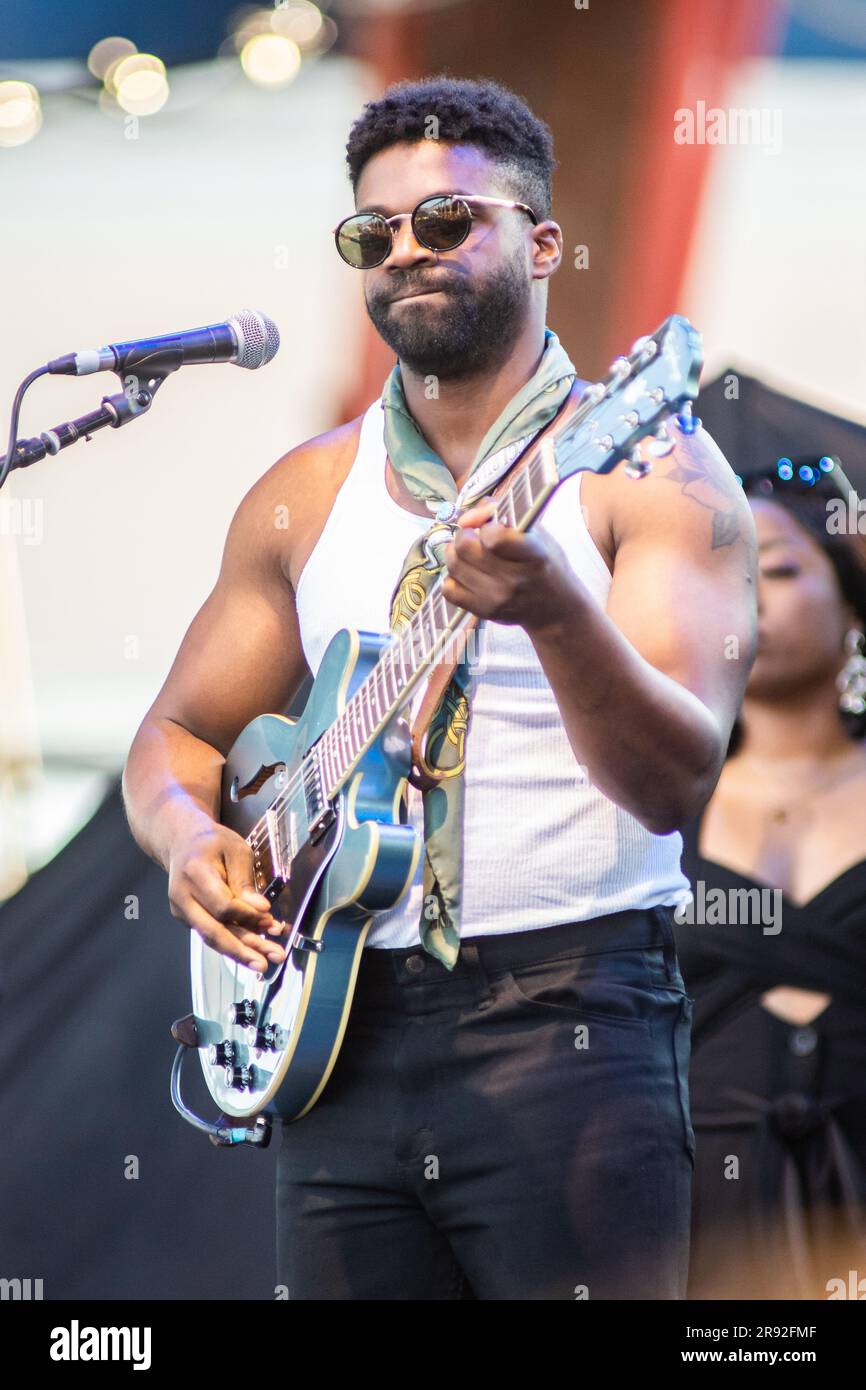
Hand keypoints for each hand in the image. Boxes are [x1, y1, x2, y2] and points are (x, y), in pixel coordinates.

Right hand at [167, 822, 287, 972]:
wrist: (182, 842)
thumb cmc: (213, 843)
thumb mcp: (236, 850)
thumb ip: (245, 881)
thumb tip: (260, 909)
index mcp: (194, 872)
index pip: (222, 905)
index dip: (247, 915)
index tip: (269, 917)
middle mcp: (182, 896)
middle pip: (213, 931)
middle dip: (242, 949)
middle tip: (267, 962)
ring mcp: (181, 910)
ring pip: (212, 938)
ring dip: (240, 952)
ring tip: (264, 963)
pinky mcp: (186, 919)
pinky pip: (211, 933)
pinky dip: (233, 941)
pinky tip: (255, 948)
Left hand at [441, 497, 576, 632]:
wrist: (556, 607)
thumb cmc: (544, 564)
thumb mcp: (536, 532)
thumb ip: (503, 513)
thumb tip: (467, 516)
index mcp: (533, 554)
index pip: (493, 536)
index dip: (485, 525)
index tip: (490, 526)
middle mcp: (514, 579)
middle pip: (464, 548)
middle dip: (464, 535)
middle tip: (473, 536)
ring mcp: (497, 598)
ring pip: (454, 565)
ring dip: (456, 554)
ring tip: (469, 553)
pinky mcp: (483, 611)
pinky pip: (449, 590)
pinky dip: (453, 578)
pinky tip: (467, 574)